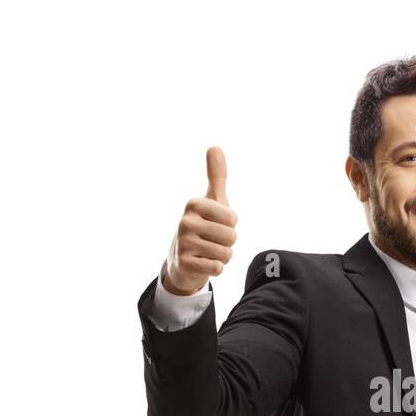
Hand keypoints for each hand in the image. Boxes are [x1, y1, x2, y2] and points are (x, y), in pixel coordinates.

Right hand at [164, 146, 236, 295]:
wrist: (183, 261)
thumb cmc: (203, 226)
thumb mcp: (211, 201)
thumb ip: (216, 176)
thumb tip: (214, 146)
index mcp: (194, 204)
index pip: (233, 217)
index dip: (230, 225)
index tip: (216, 224)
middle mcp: (185, 221)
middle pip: (231, 236)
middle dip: (227, 242)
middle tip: (212, 240)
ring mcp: (183, 243)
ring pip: (226, 253)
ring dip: (222, 256)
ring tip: (208, 251)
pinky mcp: (185, 263)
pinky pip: (217, 268)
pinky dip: (216, 268)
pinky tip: (204, 263)